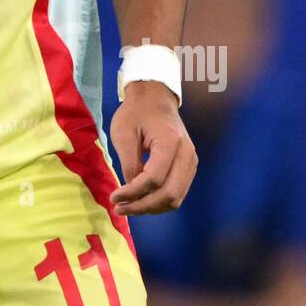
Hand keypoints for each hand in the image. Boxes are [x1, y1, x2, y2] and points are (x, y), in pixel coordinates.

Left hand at [109, 79, 197, 215]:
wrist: (155, 97)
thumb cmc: (136, 111)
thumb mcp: (124, 133)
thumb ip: (128, 163)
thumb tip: (131, 191)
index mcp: (170, 143)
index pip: (154, 179)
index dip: (134, 193)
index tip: (114, 197)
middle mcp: (187, 155)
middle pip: (169, 194)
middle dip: (143, 206)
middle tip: (120, 208)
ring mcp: (191, 161)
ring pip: (176, 198)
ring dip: (152, 207)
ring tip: (128, 207)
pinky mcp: (189, 166)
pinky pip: (178, 192)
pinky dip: (160, 201)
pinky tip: (141, 200)